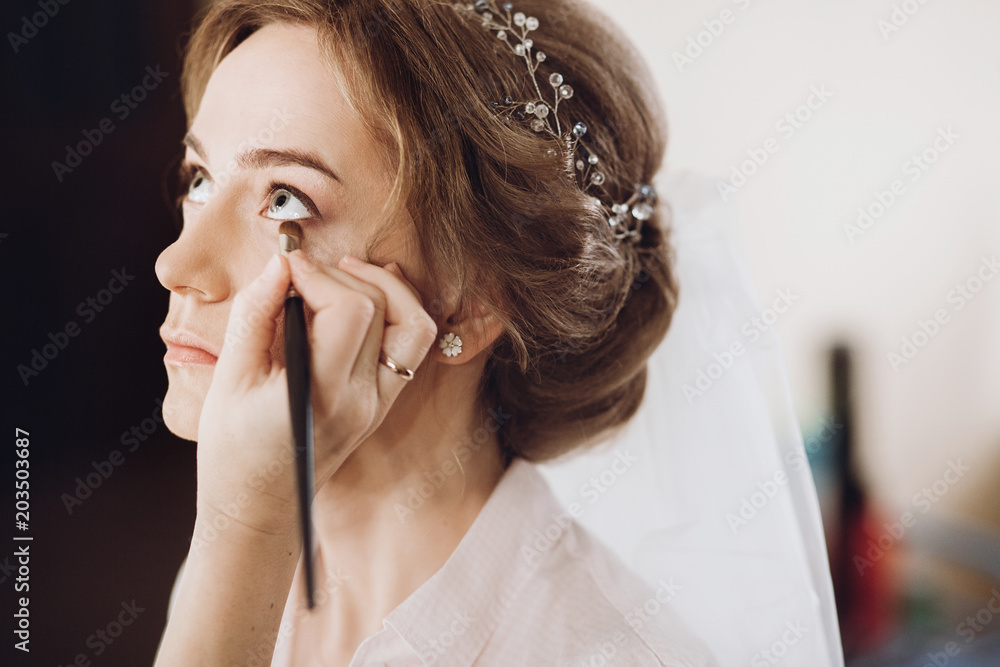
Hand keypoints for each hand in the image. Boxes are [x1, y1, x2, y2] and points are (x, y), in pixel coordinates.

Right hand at [194, 250, 437, 535]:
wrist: (259, 512)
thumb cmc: (233, 455)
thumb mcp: (229, 381)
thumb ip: (255, 316)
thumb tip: (280, 264)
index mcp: (325, 395)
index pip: (352, 308)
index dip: (317, 273)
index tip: (283, 266)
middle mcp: (364, 398)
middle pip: (383, 308)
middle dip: (341, 274)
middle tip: (298, 275)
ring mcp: (379, 403)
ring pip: (414, 324)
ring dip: (383, 287)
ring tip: (340, 275)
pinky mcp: (381, 403)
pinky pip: (407, 346)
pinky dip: (391, 311)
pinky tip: (356, 297)